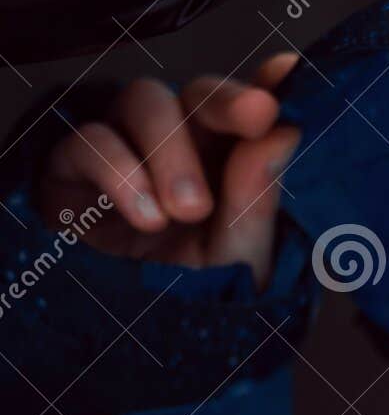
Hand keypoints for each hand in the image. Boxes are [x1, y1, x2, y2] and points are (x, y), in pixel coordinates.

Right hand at [37, 52, 301, 290]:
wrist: (139, 340)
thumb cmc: (199, 292)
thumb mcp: (243, 257)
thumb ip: (260, 197)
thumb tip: (284, 133)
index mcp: (233, 158)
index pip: (251, 107)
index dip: (272, 83)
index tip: (290, 74)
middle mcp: (182, 143)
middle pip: (199, 91)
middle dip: (229, 100)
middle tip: (258, 119)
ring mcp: (126, 148)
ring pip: (143, 101)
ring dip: (172, 149)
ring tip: (189, 210)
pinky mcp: (73, 170)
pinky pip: (87, 140)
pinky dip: (117, 171)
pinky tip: (145, 216)